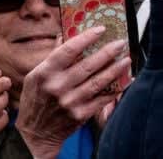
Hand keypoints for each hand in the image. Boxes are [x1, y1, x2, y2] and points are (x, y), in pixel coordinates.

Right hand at [16, 27, 130, 158]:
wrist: (35, 133)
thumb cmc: (36, 100)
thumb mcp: (35, 76)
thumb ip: (52, 56)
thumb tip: (64, 34)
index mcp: (44, 73)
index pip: (68, 50)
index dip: (86, 38)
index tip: (101, 29)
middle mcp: (57, 87)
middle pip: (88, 65)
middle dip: (107, 52)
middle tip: (120, 43)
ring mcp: (70, 101)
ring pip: (99, 81)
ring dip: (116, 69)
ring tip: (127, 59)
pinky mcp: (80, 114)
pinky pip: (103, 98)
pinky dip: (116, 89)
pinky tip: (126, 80)